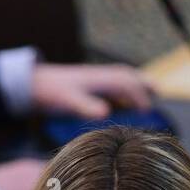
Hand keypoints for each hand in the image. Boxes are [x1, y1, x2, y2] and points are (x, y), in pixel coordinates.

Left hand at [31, 62, 155, 117]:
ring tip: (144, 94)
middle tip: (157, 92)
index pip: (127, 84)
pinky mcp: (87, 84)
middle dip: (143, 83)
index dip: (140, 95)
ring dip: (133, 84)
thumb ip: (86, 106)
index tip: (149, 109)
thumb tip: (106, 114)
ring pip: (119, 77)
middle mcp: (100, 75)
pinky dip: (120, 88)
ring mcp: (94, 78)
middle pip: (127, 75)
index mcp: (100, 78)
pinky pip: (110, 83)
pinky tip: (119, 99)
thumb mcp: (68, 101)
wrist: (32, 83)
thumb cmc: (51, 92)